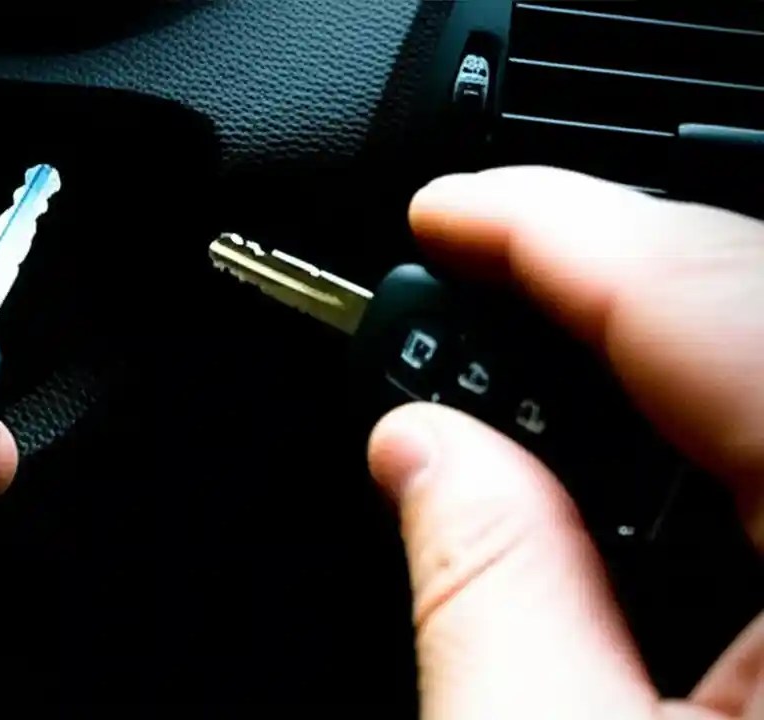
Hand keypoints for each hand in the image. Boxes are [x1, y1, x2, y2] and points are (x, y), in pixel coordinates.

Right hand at [368, 167, 762, 718]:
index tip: (449, 216)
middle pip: (752, 315)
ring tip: (524, 384)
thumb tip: (423, 448)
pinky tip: (630, 464)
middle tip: (464, 299)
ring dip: (649, 354)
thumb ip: (488, 592)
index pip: (716, 300)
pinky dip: (705, 426)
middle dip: (601, 282)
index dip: (560, 229)